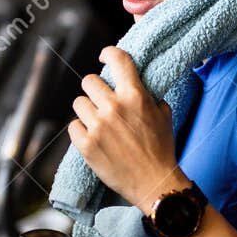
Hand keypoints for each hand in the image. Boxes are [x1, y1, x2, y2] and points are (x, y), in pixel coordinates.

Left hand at [69, 46, 181, 213]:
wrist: (154, 182)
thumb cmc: (161, 149)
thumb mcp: (163, 115)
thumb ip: (149, 95)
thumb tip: (137, 84)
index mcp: (135, 96)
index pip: (117, 59)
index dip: (108, 54)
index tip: (105, 57)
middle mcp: (114, 107)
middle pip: (89, 81)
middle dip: (95, 90)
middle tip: (102, 101)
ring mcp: (98, 126)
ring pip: (79, 103)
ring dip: (87, 111)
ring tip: (98, 122)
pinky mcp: (86, 144)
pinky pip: (73, 126)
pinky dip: (81, 130)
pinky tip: (92, 137)